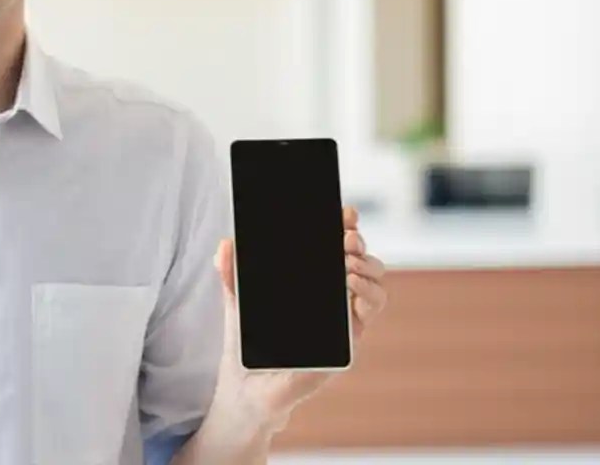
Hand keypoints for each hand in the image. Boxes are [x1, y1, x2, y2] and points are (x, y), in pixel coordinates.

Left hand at [210, 206, 387, 430]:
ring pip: (375, 283)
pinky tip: (352, 286)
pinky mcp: (347, 341)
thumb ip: (230, 273)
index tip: (344, 211)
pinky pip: (369, 312)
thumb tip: (224, 244)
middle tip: (344, 237)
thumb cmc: (247, 344)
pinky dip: (368, 295)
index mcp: (311, 283)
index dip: (345, 227)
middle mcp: (332, 297)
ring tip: (347, 262)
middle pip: (361, 259)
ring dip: (367, 265)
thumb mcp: (236, 301)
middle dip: (358, 242)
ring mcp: (342, 318)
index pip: (336, 248)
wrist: (247, 389)